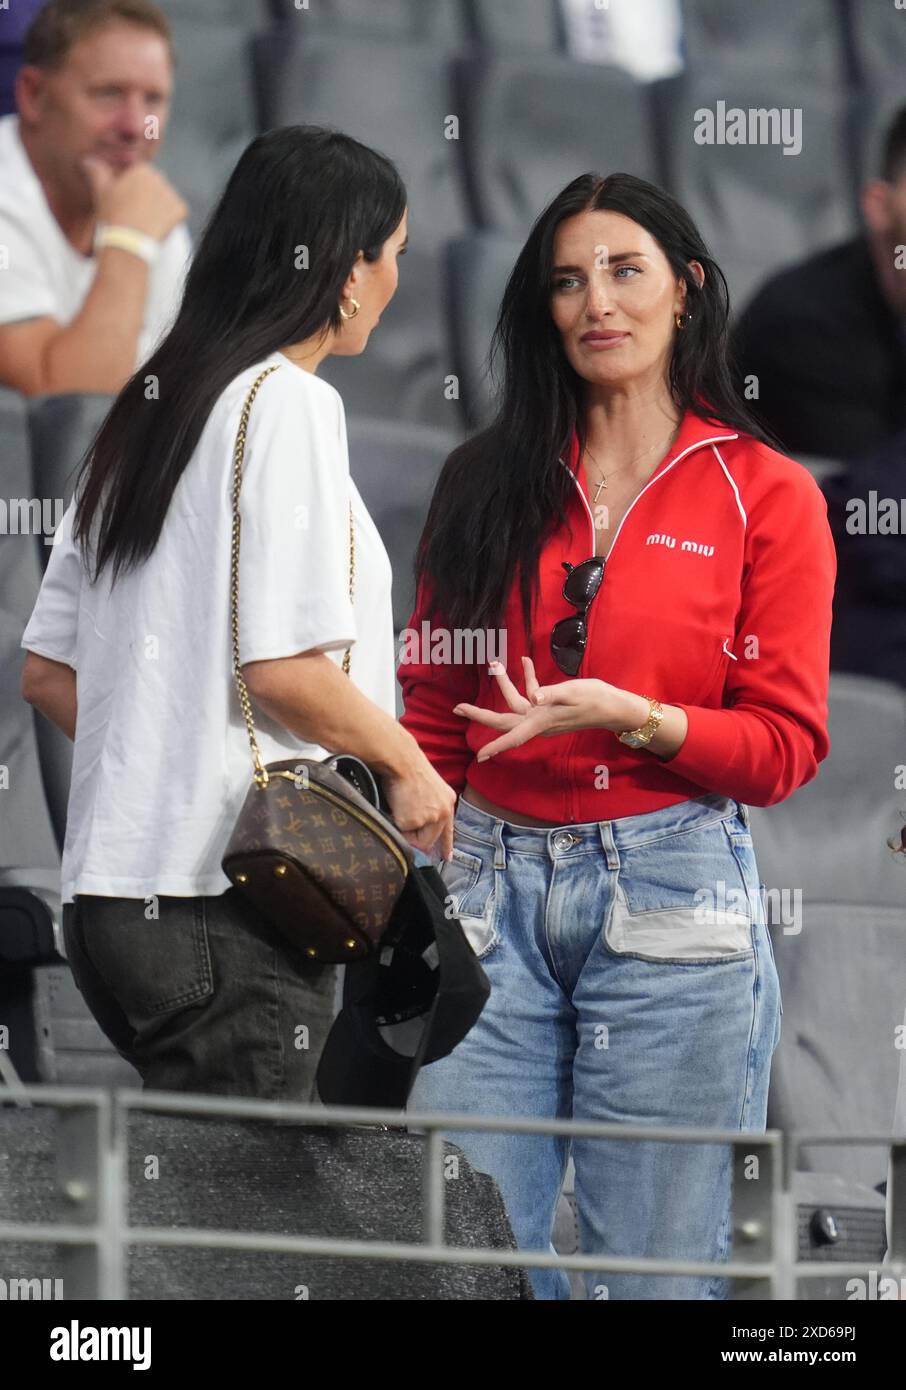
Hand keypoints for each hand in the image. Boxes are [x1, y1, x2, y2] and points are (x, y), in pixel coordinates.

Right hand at [83, 157, 187, 241]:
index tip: (125, 202)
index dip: (131, 189)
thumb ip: (96, 171)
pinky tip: (155, 226)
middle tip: (134, 214)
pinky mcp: (180, 210)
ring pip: (164, 199)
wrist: (129, 241)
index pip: (139, 175)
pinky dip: (168, 219)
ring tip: (143, 222)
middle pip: (154, 186)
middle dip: (146, 197)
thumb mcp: (101, 190)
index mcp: (141, 169)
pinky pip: (176, 212)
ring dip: (158, 207)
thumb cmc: (113, 214)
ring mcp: (171, 193)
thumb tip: (87, 160)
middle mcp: (160, 177)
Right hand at [383, 754, 455, 860]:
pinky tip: (395, 805)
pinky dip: (394, 822)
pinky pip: (401, 832)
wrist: (400, 759)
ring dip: (404, 830)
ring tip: (399, 805)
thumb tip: (417, 829)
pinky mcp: (415, 820)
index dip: (447, 846)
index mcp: (448, 801)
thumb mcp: (427, 789)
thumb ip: (428, 809)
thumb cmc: (407, 769)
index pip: (449, 830)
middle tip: (403, 825)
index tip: (447, 858)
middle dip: (415, 838)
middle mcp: (444, 811)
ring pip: (415, 839)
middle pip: (430, 841)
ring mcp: (431, 817)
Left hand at [453, 656, 647, 760]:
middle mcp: (538, 721)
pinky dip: (528, 679)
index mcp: (541, 720)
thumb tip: (535, 696)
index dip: (495, 746)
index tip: (479, 755)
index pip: (513, 735)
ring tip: (495, 664)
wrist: (613, 706)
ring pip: (516, 703)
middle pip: (504, 720)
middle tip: (458, 707)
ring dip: (505, 684)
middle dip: (480, 714)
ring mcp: (543, 715)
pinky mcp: (549, 707)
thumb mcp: (574, 692)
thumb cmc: (595, 700)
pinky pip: (532, 694)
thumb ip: (552, 693)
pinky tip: (525, 662)